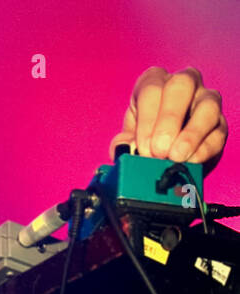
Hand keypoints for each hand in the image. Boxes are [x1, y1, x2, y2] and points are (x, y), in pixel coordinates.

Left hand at [108, 66, 226, 174]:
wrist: (164, 156)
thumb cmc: (143, 139)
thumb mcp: (129, 138)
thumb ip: (123, 142)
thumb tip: (124, 146)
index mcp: (154, 82)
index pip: (151, 89)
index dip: (147, 119)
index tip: (143, 146)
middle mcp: (184, 83)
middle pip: (182, 86)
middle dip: (169, 119)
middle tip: (159, 150)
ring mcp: (206, 100)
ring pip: (207, 105)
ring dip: (192, 133)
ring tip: (177, 156)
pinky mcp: (220, 123)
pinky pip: (217, 131)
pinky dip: (204, 148)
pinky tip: (191, 161)